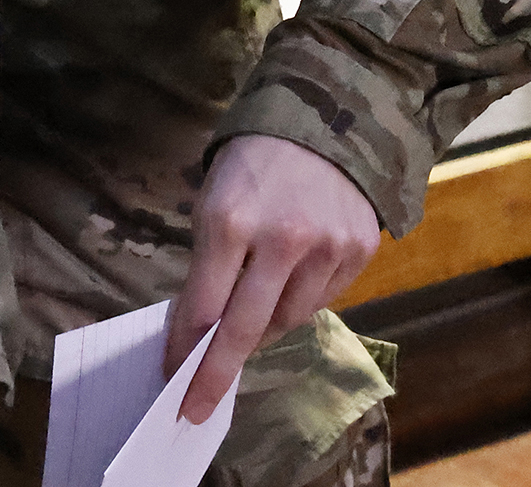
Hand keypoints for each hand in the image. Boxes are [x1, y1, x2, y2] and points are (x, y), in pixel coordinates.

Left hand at [165, 135, 381, 425]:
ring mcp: (327, 247)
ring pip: (288, 321)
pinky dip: (300, 301)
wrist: (327, 120)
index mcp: (231, 221)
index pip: (202, 308)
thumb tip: (199, 333)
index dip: (184, 350)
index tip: (171, 380)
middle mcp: (282, 238)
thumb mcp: (215, 204)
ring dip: (264, 327)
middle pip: (245, 330)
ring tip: (254, 308)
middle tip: (195, 411)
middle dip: (215, 376)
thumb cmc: (254, 166)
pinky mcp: (359, 250)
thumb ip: (208, 267)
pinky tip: (292, 279)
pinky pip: (321, 301)